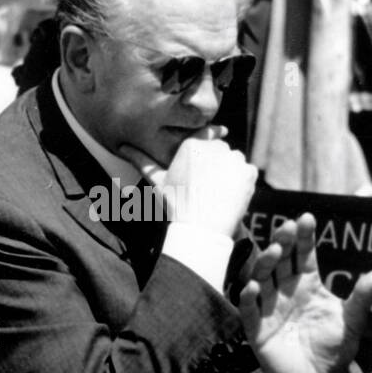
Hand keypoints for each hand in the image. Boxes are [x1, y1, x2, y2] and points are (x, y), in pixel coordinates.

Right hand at [120, 128, 256, 239]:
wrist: (200, 230)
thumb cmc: (176, 205)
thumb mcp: (158, 181)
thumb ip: (142, 160)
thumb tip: (122, 146)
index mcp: (192, 145)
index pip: (204, 142)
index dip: (203, 161)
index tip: (201, 177)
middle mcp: (214, 147)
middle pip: (220, 150)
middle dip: (216, 166)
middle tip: (207, 189)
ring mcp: (234, 159)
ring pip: (234, 161)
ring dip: (229, 173)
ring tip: (217, 193)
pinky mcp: (249, 172)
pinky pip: (248, 172)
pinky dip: (242, 184)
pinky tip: (229, 196)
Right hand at [238, 214, 371, 372]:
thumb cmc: (338, 348)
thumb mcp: (353, 322)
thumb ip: (362, 299)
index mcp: (308, 284)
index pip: (304, 255)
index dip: (304, 237)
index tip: (307, 218)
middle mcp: (286, 291)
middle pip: (280, 261)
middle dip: (282, 242)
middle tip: (287, 228)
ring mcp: (270, 308)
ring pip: (262, 278)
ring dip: (265, 263)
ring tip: (274, 251)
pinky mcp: (258, 329)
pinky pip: (249, 310)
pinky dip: (248, 298)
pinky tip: (254, 287)